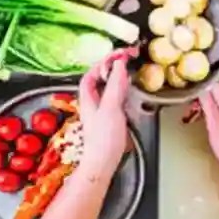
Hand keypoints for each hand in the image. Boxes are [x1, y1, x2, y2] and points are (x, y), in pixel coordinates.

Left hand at [76, 49, 134, 175]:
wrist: (103, 164)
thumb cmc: (103, 140)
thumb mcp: (111, 108)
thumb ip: (115, 86)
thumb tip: (119, 65)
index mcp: (88, 98)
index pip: (92, 74)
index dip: (102, 63)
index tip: (118, 54)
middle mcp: (94, 103)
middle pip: (99, 79)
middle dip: (111, 66)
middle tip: (125, 57)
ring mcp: (102, 111)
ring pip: (107, 88)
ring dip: (117, 76)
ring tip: (129, 68)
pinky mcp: (111, 119)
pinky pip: (116, 97)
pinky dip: (122, 88)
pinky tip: (129, 89)